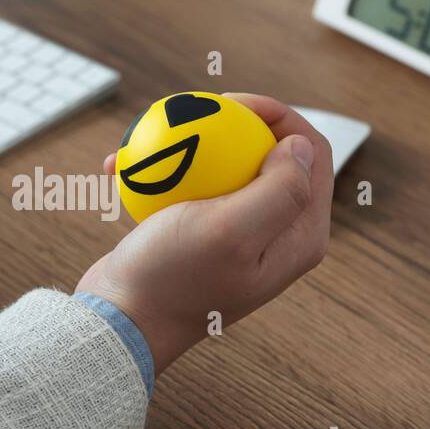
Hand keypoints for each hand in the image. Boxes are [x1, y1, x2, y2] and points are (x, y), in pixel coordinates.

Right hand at [75, 94, 333, 374]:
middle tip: (191, 111)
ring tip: (146, 136)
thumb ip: (281, 189)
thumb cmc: (173, 279)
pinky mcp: (198, 236)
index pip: (310, 153)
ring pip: (223, 166)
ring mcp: (237, 236)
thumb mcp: (231, 231)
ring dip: (186, 145)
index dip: (277, 115)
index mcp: (300, 236)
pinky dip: (156, 173)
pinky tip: (118, 167)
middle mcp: (276, 235)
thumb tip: (301, 145)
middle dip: (232, 123)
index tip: (228, 104)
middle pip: (268, 154)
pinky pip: (187, 187)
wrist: (120, 324)